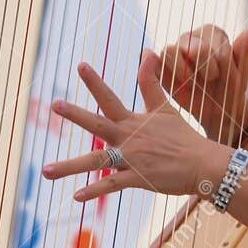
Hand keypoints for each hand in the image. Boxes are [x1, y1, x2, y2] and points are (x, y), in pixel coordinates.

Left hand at [43, 53, 224, 201]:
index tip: (80, 65)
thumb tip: (149, 51)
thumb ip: (152, 82)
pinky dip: (94, 190)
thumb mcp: (165, 108)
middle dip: (75, 114)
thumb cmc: (183, 137)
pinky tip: (76, 196)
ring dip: (69, 166)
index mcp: (133, 121)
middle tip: (54, 104)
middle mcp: (128, 137)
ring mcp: (132, 159)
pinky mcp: (137, 178)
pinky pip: (111, 185)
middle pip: (97, 123)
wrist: (202, 164)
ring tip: (45, 171)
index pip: (110, 97)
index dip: (95, 82)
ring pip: (96, 161)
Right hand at [157, 22, 247, 144]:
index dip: (219, 62)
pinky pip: (156, 61)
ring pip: (170, 50)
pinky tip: (180, 83)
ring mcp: (175, 50)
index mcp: (213, 32)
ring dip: (184, 72)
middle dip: (205, 68)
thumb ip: (245, 47)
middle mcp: (192, 37)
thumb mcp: (240, 71)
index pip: (213, 40)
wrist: (218, 113)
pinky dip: (166, 72)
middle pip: (193, 46)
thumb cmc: (231, 89)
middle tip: (211, 80)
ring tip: (193, 83)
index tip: (224, 75)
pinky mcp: (160, 65)